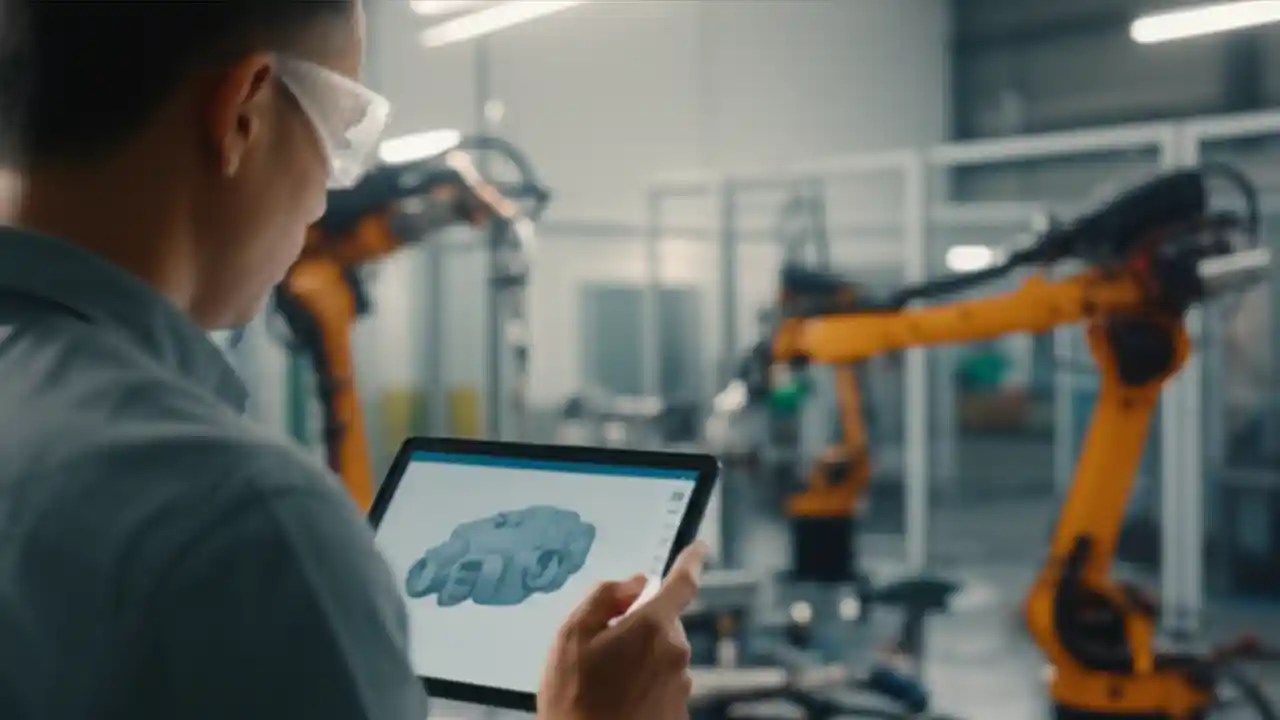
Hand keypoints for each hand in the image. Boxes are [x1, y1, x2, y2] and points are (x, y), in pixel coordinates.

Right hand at [538, 542, 707, 719]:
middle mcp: (675, 652)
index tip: (700, 548)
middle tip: (602, 650)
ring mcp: (681, 685)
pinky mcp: (679, 711)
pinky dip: (643, 688)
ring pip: (662, 655)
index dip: (692, 561)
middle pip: (663, 623)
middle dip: (639, 627)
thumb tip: (636, 583)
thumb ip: (605, 598)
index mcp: (652, 626)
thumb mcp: (570, 638)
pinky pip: (663, 685)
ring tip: (603, 686)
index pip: (682, 583)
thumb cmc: (573, 700)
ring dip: (639, 660)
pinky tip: (617, 703)